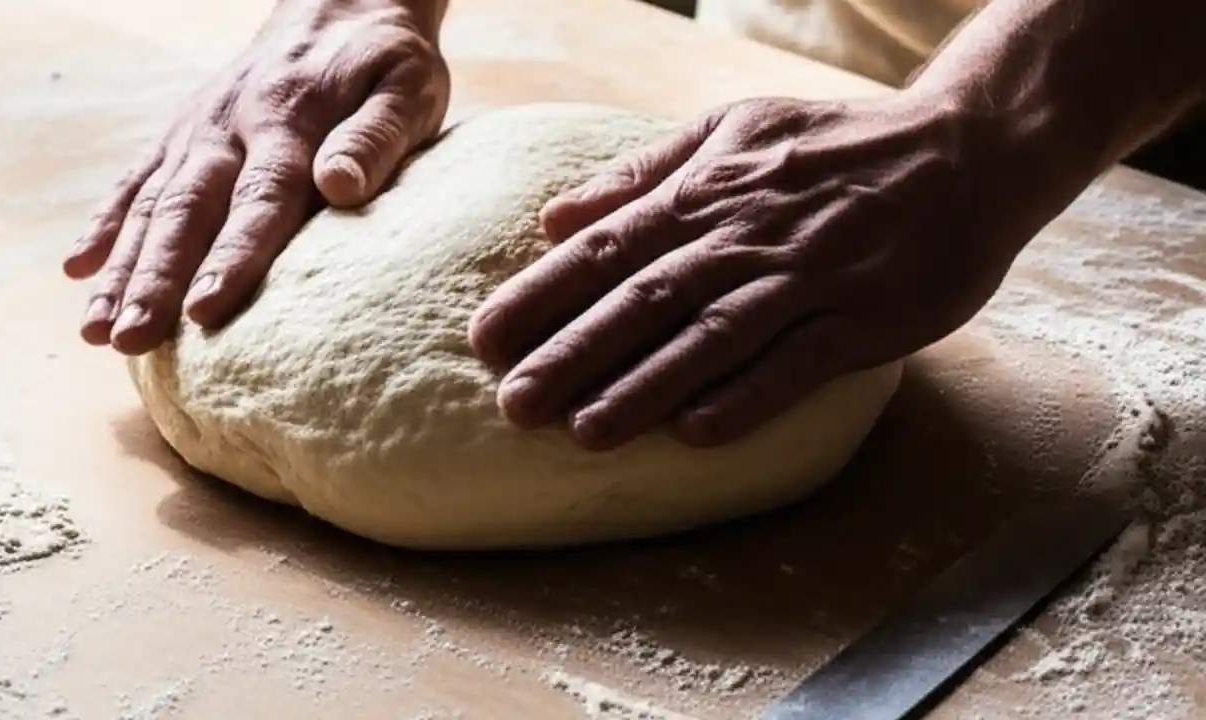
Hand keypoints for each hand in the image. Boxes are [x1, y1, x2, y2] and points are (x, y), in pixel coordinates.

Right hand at [64, 0, 448, 353]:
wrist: (341, 2)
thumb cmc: (385, 62)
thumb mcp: (406, 89)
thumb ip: (377, 138)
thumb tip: (340, 187)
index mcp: (291, 121)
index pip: (260, 201)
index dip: (232, 258)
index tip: (205, 312)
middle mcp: (230, 126)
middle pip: (189, 211)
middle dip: (156, 278)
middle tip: (131, 339)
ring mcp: (198, 129)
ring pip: (153, 203)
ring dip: (123, 268)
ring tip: (98, 330)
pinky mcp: (182, 131)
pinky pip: (137, 178)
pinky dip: (106, 223)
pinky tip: (78, 269)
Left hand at [469, 94, 1046, 449]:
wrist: (965, 149)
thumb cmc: (833, 145)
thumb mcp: (731, 131)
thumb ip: (642, 174)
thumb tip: (556, 215)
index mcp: (706, 192)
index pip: (605, 249)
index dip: (542, 297)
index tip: (485, 340)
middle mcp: (745, 235)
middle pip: (644, 300)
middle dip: (573, 355)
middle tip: (513, 405)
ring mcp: (807, 278)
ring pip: (711, 338)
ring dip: (644, 387)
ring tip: (584, 434)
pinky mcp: (864, 319)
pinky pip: (796, 365)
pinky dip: (745, 398)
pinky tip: (694, 435)